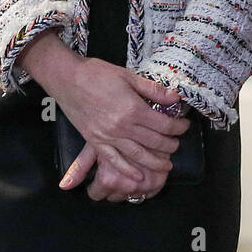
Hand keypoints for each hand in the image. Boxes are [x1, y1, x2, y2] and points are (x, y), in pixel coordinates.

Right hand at [45, 58, 189, 198]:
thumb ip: (153, 90)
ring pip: (137, 155)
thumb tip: (175, 97)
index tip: (184, 126)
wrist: (67, 79)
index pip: (164, 125)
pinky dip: (127, 171)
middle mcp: (122, 127)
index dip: (178, 127)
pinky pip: (113, 160)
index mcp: (133, 109)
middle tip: (177, 144)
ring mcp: (108, 136)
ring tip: (166, 165)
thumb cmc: (97, 74)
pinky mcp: (95, 141)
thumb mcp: (129, 76)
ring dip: (154, 162)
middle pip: (154, 142)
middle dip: (170, 145)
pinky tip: (138, 177)